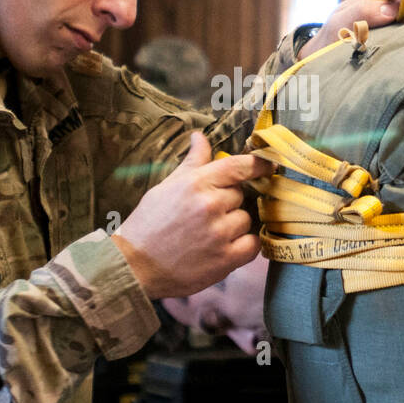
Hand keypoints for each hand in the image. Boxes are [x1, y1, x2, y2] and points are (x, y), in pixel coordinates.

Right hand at [114, 132, 274, 298]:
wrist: (135, 265)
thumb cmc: (149, 223)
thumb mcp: (168, 186)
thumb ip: (192, 162)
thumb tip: (200, 137)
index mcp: (196, 183)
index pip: (239, 166)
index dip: (258, 165)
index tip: (268, 166)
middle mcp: (210, 205)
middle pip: (241, 195)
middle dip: (229, 203)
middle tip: (208, 215)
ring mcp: (219, 233)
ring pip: (246, 220)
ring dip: (234, 226)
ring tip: (210, 234)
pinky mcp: (225, 259)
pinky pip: (252, 245)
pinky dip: (244, 246)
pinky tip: (225, 247)